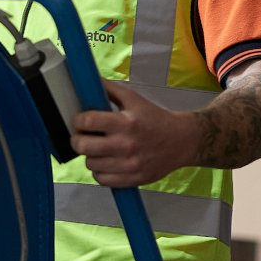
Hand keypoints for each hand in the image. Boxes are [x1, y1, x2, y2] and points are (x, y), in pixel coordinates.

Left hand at [69, 82, 198, 189]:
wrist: (181, 141)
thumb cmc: (155, 119)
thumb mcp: (134, 99)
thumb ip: (109, 90)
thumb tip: (88, 81)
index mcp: (126, 122)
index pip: (88, 121)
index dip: (78, 120)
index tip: (80, 120)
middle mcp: (126, 145)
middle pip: (83, 146)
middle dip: (78, 139)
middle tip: (84, 136)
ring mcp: (129, 165)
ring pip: (90, 164)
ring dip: (90, 156)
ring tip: (99, 149)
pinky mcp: (132, 179)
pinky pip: (102, 179)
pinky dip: (100, 171)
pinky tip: (107, 162)